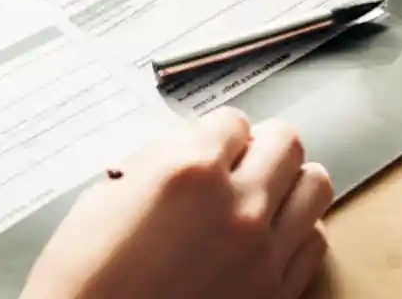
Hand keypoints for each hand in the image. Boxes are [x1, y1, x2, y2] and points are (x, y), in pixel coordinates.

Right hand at [21, 108, 333, 298]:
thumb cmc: (86, 276)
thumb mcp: (109, 195)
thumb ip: (161, 160)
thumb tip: (193, 144)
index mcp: (188, 170)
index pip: (233, 120)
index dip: (217, 134)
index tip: (210, 146)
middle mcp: (235, 205)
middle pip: (285, 142)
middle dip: (261, 147)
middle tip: (242, 163)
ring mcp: (262, 251)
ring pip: (315, 185)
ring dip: (288, 183)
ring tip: (263, 196)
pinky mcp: (276, 292)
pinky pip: (314, 240)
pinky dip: (295, 232)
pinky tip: (266, 237)